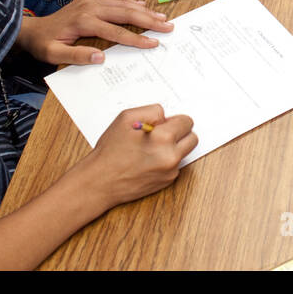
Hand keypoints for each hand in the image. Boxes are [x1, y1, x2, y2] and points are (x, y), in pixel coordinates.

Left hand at [15, 0, 173, 64]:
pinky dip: (129, 1)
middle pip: (125, 12)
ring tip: (161, 17)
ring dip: (143, 9)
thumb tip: (101, 57)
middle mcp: (89, 7)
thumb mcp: (53, 55)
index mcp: (83, 21)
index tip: (153, 43)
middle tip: (167, 26)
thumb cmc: (43, 44)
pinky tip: (141, 4)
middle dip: (148, 20)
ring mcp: (90, 0)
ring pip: (122, 3)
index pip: (116, 31)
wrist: (31, 29)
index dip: (136, 38)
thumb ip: (77, 56)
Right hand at [72, 106, 197, 209]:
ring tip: (152, 147)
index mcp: (163, 138)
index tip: (164, 123)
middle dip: (180, 133)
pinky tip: (148, 160)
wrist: (100, 181)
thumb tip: (167, 117)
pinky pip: (175, 165)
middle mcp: (171, 156)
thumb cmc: (110, 150)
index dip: (174, 120)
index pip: (187, 122)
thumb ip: (152, 111)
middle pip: (192, 138)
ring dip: (174, 147)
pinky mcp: (167, 182)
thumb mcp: (126, 118)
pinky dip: (166, 160)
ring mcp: (170, 171)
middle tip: (161, 134)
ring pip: (184, 152)